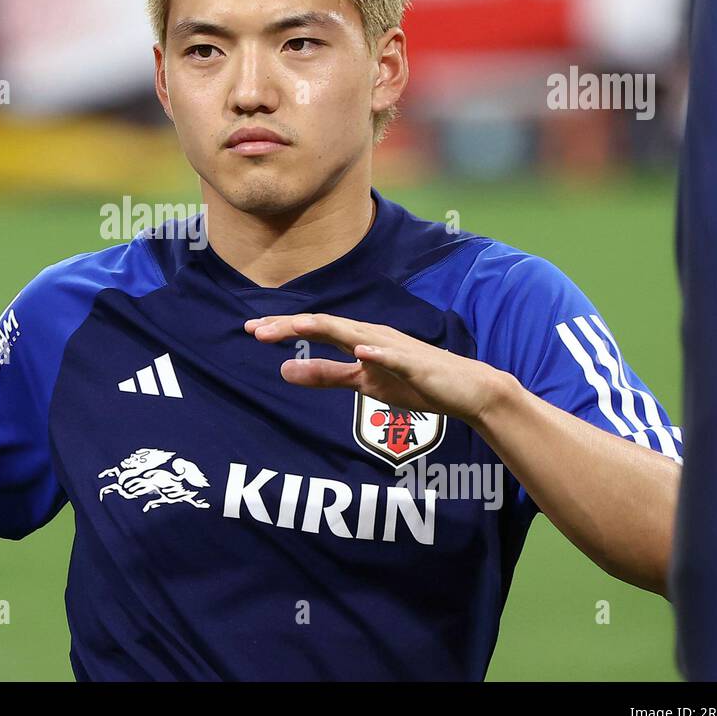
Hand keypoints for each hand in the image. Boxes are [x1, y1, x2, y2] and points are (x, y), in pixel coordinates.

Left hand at [245, 313, 510, 426]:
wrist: (465, 390)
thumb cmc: (413, 382)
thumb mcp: (361, 383)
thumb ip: (325, 375)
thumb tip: (284, 370)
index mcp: (357, 340)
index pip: (314, 330)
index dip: (283, 329)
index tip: (250, 330)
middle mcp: (371, 336)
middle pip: (326, 326)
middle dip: (291, 326)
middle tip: (255, 329)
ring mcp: (394, 348)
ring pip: (355, 334)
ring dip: (326, 328)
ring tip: (297, 326)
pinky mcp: (416, 364)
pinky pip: (394, 358)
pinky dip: (377, 353)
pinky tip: (361, 352)